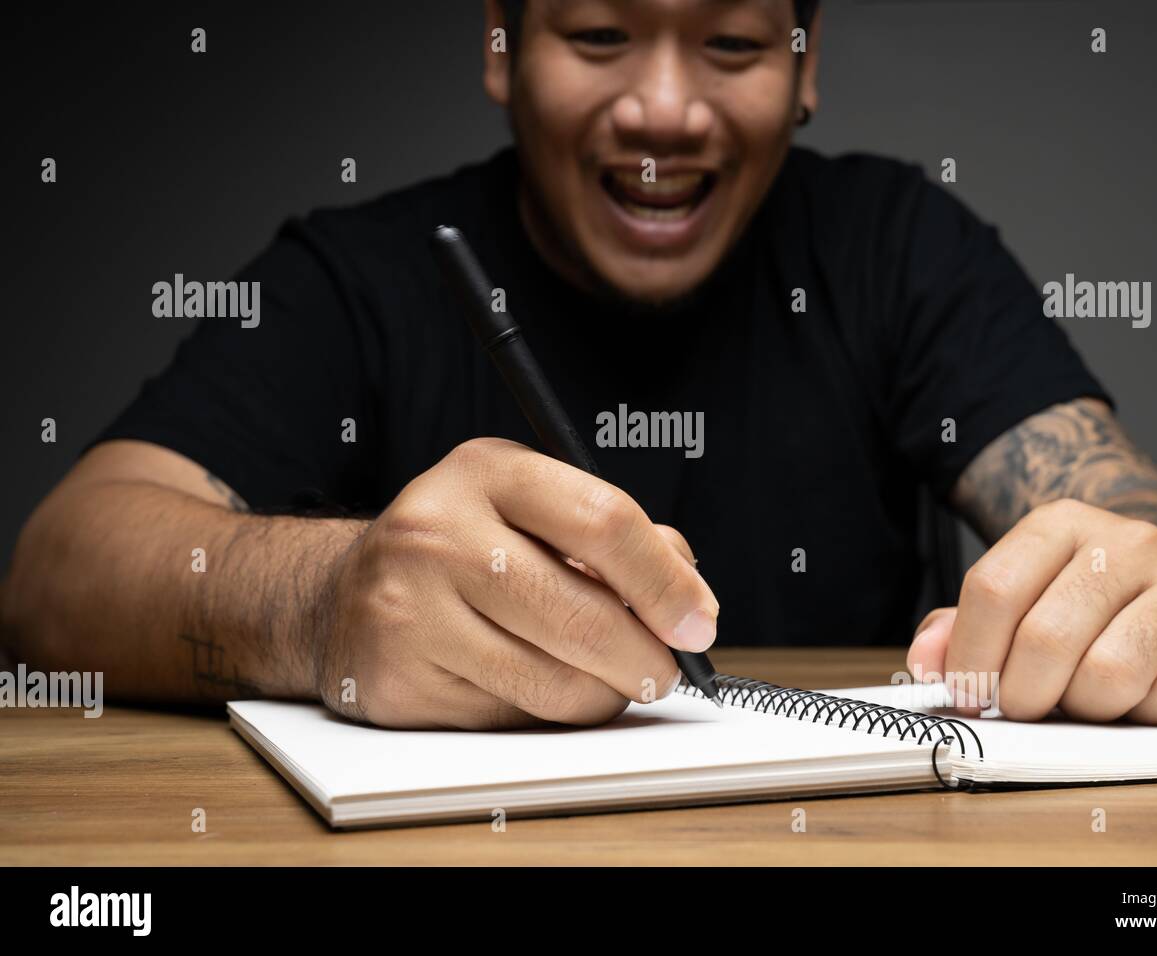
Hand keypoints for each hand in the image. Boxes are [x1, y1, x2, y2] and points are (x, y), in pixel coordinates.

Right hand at [315, 437, 717, 728]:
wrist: (343, 595)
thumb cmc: (463, 547)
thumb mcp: (531, 505)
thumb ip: (613, 536)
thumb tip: (688, 595)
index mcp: (487, 472)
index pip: (602, 521)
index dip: (665, 582)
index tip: (698, 622)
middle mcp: (438, 534)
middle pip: (582, 616)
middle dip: (646, 658)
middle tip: (666, 671)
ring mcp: (409, 610)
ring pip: (552, 682)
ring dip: (602, 695)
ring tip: (607, 680)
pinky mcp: (399, 681)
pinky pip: (510, 718)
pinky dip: (545, 713)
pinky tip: (537, 685)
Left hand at [907, 499, 1156, 723]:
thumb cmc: (1083, 605)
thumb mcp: (1017, 599)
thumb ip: (959, 629)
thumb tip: (927, 664)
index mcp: (1061, 523)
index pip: (992, 590)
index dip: (970, 656)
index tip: (968, 694)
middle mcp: (1127, 540)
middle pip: (1044, 638)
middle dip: (1024, 694)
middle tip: (1028, 705)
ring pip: (1108, 673)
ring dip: (1086, 707)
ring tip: (1087, 696)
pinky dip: (1147, 713)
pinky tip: (1142, 695)